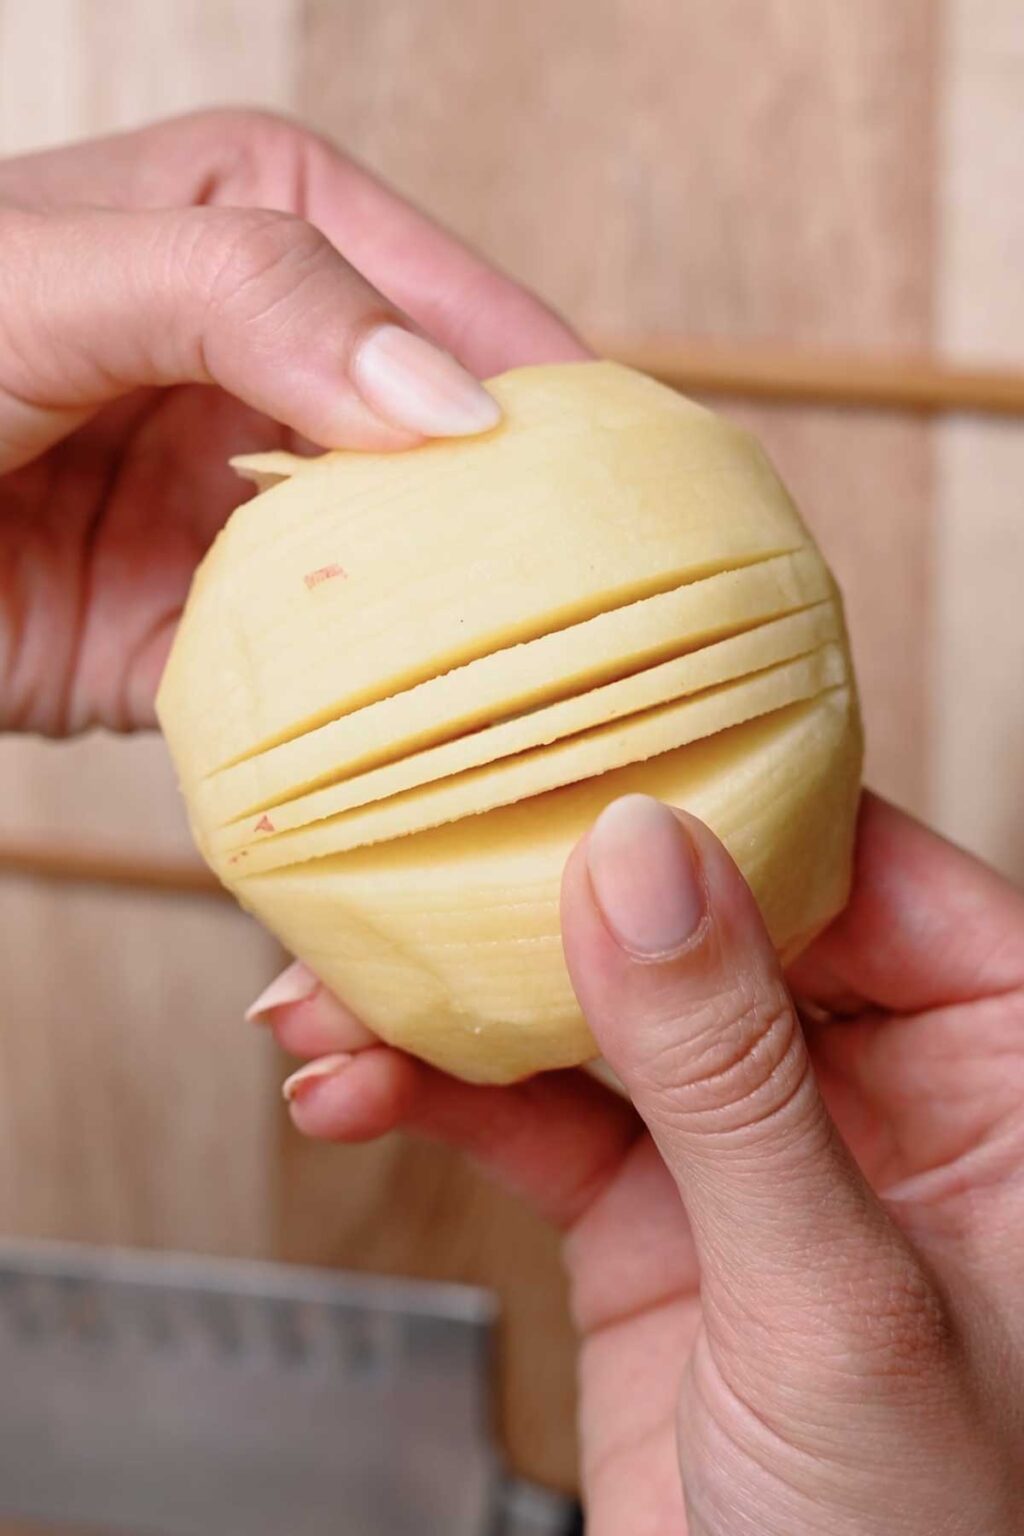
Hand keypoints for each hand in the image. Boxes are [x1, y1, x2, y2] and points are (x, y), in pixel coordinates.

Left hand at [0, 109, 583, 732]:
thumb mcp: (56, 275)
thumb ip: (253, 294)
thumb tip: (455, 401)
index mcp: (275, 236)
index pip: (460, 308)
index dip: (553, 393)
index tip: (646, 484)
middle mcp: (283, 374)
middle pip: (456, 457)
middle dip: (539, 528)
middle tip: (641, 607)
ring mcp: (252, 513)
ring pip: (407, 579)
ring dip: (472, 635)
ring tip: (575, 693)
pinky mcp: (212, 636)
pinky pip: (325, 682)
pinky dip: (379, 716)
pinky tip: (446, 743)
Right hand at [256, 793, 1023, 1533]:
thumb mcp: (833, 1298)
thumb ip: (733, 1078)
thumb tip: (643, 864)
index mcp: (997, 1066)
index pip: (858, 866)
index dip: (720, 803)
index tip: (585, 768)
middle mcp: (876, 1084)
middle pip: (698, 920)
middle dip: (539, 904)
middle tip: (414, 871)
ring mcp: (746, 1146)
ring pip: (592, 1012)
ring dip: (448, 1003)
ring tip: (328, 998)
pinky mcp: (645, 1217)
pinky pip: (529, 1118)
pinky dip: (429, 1097)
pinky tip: (349, 1087)